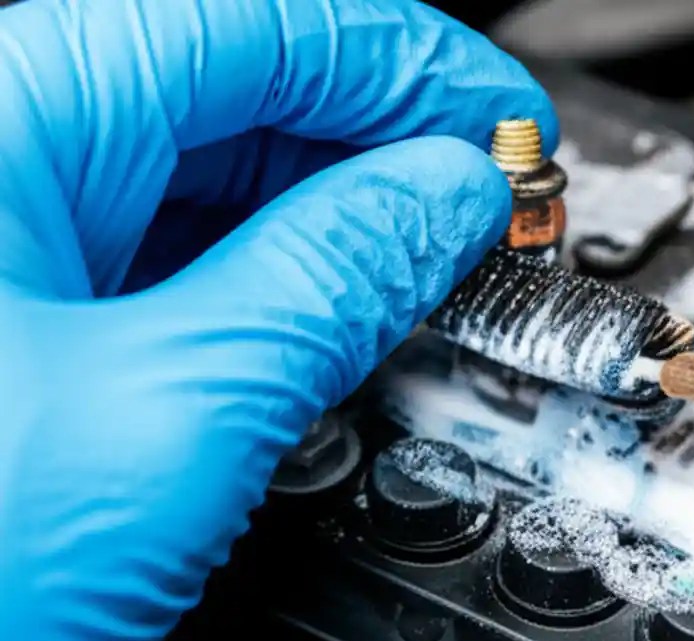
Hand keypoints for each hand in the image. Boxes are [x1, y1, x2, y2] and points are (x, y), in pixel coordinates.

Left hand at [0, 1, 554, 640]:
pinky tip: (335, 308)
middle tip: (491, 211)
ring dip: (336, 215)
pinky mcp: (13, 321)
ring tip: (437, 266)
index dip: (413, 65)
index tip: (509, 128)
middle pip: (235, 90)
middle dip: (385, 144)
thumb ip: (334, 278)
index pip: (258, 24)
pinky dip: (269, 276)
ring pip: (203, 177)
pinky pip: (166, 257)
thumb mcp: (176, 413)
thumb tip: (449, 198)